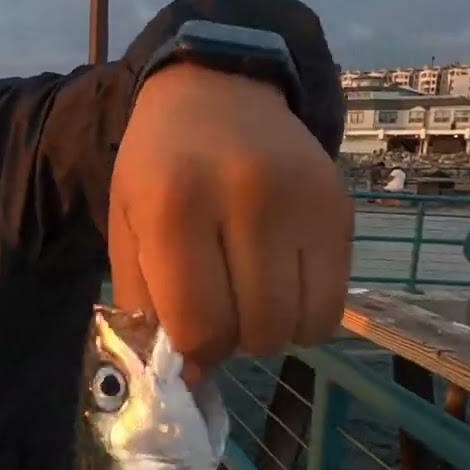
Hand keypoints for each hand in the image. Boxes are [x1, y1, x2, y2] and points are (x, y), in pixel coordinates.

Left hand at [108, 64, 351, 367]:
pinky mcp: (340, 209)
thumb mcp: (128, 227)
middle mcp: (246, 200)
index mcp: (175, 206)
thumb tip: (187, 379)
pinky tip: (280, 286)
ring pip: (299, 325)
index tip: (186, 338)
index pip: (198, 324)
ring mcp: (302, 203)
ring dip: (270, 331)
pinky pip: (333, 305)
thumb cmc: (160, 167)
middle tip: (217, 312)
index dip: (192, 350)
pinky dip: (305, 316)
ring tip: (247, 297)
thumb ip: (144, 305)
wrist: (218, 90)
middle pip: (254, 330)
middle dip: (231, 342)